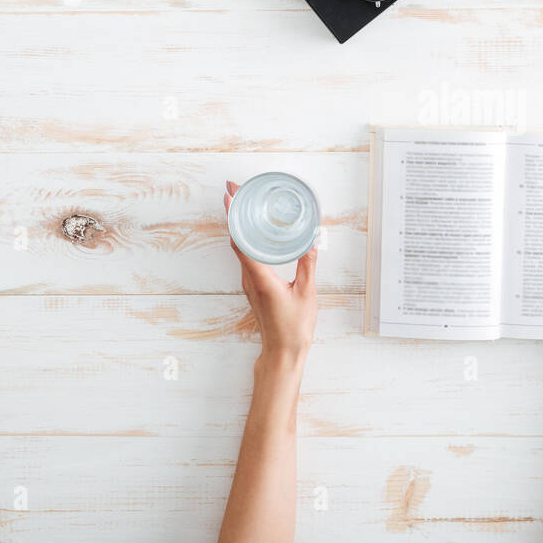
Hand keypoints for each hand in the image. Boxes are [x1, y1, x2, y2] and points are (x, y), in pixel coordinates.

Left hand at [225, 180, 318, 361]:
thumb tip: (311, 240)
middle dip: (235, 212)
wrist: (282, 353)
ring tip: (245, 205)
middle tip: (236, 189)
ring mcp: (250, 283)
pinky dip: (248, 240)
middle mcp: (250, 278)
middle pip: (237, 238)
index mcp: (260, 277)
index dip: (234, 215)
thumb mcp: (307, 292)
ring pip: (240, 247)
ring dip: (241, 225)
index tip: (230, 194)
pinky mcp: (254, 288)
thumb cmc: (293, 328)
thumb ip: (307, 264)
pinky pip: (247, 257)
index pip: (241, 239)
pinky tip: (257, 234)